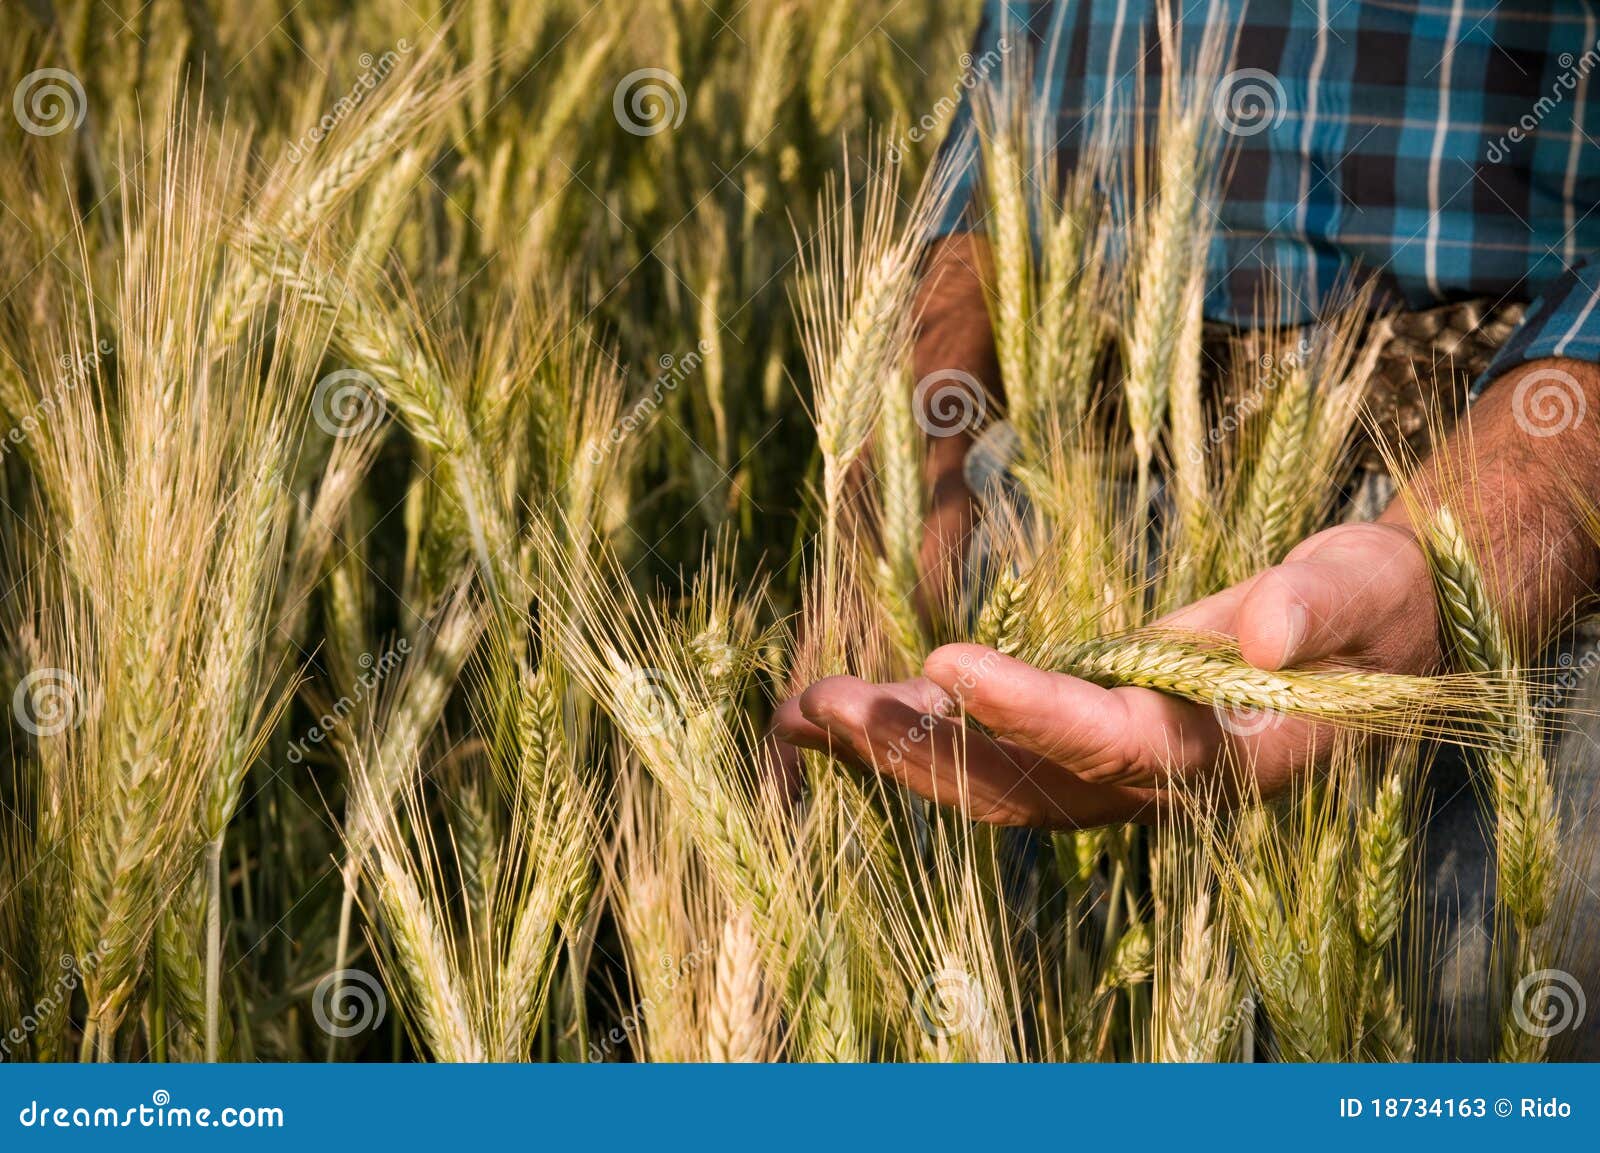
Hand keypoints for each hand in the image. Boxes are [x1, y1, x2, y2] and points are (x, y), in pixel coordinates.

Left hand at [772, 522, 1440, 827]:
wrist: (1373, 643)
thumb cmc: (1370, 604)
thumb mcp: (1362, 581)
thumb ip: (1322, 602)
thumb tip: (1269, 627)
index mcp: (1227, 751)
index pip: (1115, 742)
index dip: (1031, 711)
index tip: (944, 663)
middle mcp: (1157, 782)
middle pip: (1023, 789)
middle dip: (917, 752)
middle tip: (817, 706)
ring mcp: (1113, 773)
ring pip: (990, 786)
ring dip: (892, 754)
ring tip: (797, 714)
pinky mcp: (1085, 745)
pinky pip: (989, 758)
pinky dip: (913, 738)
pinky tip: (839, 713)